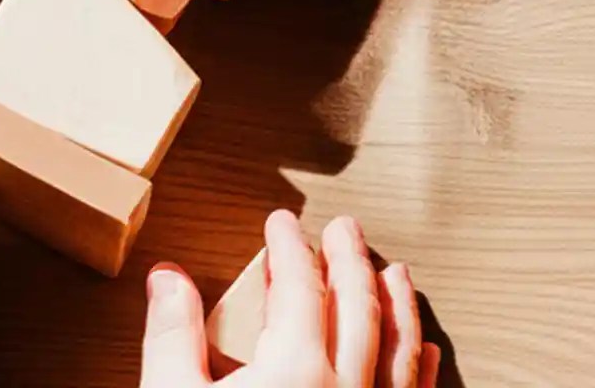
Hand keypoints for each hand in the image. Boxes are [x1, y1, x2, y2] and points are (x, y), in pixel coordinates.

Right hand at [140, 211, 440, 387]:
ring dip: (396, 302)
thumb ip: (173, 337)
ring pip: (398, 346)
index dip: (290, 247)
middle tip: (345, 228)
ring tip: (394, 271)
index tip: (281, 224)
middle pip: (357, 304)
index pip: (299, 286)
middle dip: (350, 259)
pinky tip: (425, 348)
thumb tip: (168, 280)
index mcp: (294, 370)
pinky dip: (421, 363)